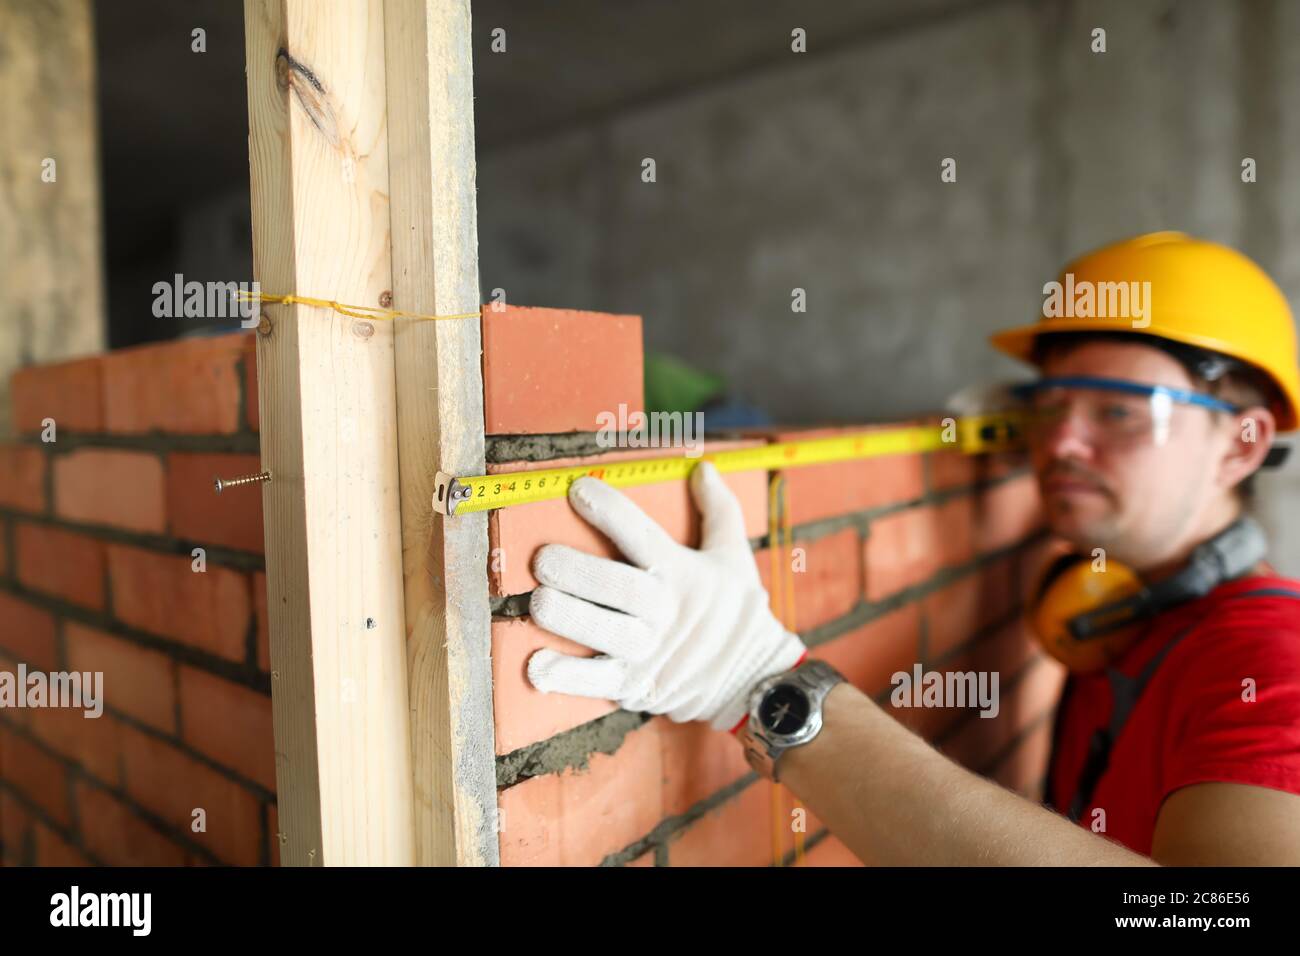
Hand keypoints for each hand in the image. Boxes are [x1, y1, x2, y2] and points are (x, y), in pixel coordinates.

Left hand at [526, 461, 806, 731]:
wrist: (754, 677)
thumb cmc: (736, 609)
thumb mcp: (734, 556)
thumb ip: (718, 509)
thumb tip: (704, 468)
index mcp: (683, 573)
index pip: (643, 537)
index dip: (611, 512)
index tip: (578, 490)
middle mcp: (664, 612)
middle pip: (619, 589)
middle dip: (579, 572)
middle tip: (542, 558)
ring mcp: (649, 652)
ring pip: (605, 634)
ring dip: (569, 619)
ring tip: (538, 603)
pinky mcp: (636, 686)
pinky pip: (597, 683)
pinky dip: (567, 678)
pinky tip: (537, 666)